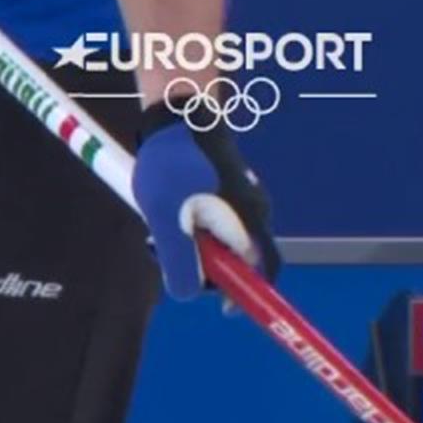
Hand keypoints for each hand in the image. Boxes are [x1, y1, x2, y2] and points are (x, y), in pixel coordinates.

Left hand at [131, 98, 280, 301]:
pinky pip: (209, 221)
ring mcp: (241, 198)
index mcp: (250, 222)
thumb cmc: (175, 166)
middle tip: (162, 253)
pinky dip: (187, 225)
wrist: (179, 113)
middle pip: (234, 259)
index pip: (265, 270)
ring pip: (216, 239)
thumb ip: (179, 261)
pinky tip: (162, 210)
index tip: (223, 309)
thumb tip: (188, 294)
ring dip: (187, 244)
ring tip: (157, 225)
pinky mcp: (224, 189)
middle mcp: (254, 212)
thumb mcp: (167, 221)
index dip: (248, 294)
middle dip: (200, 265)